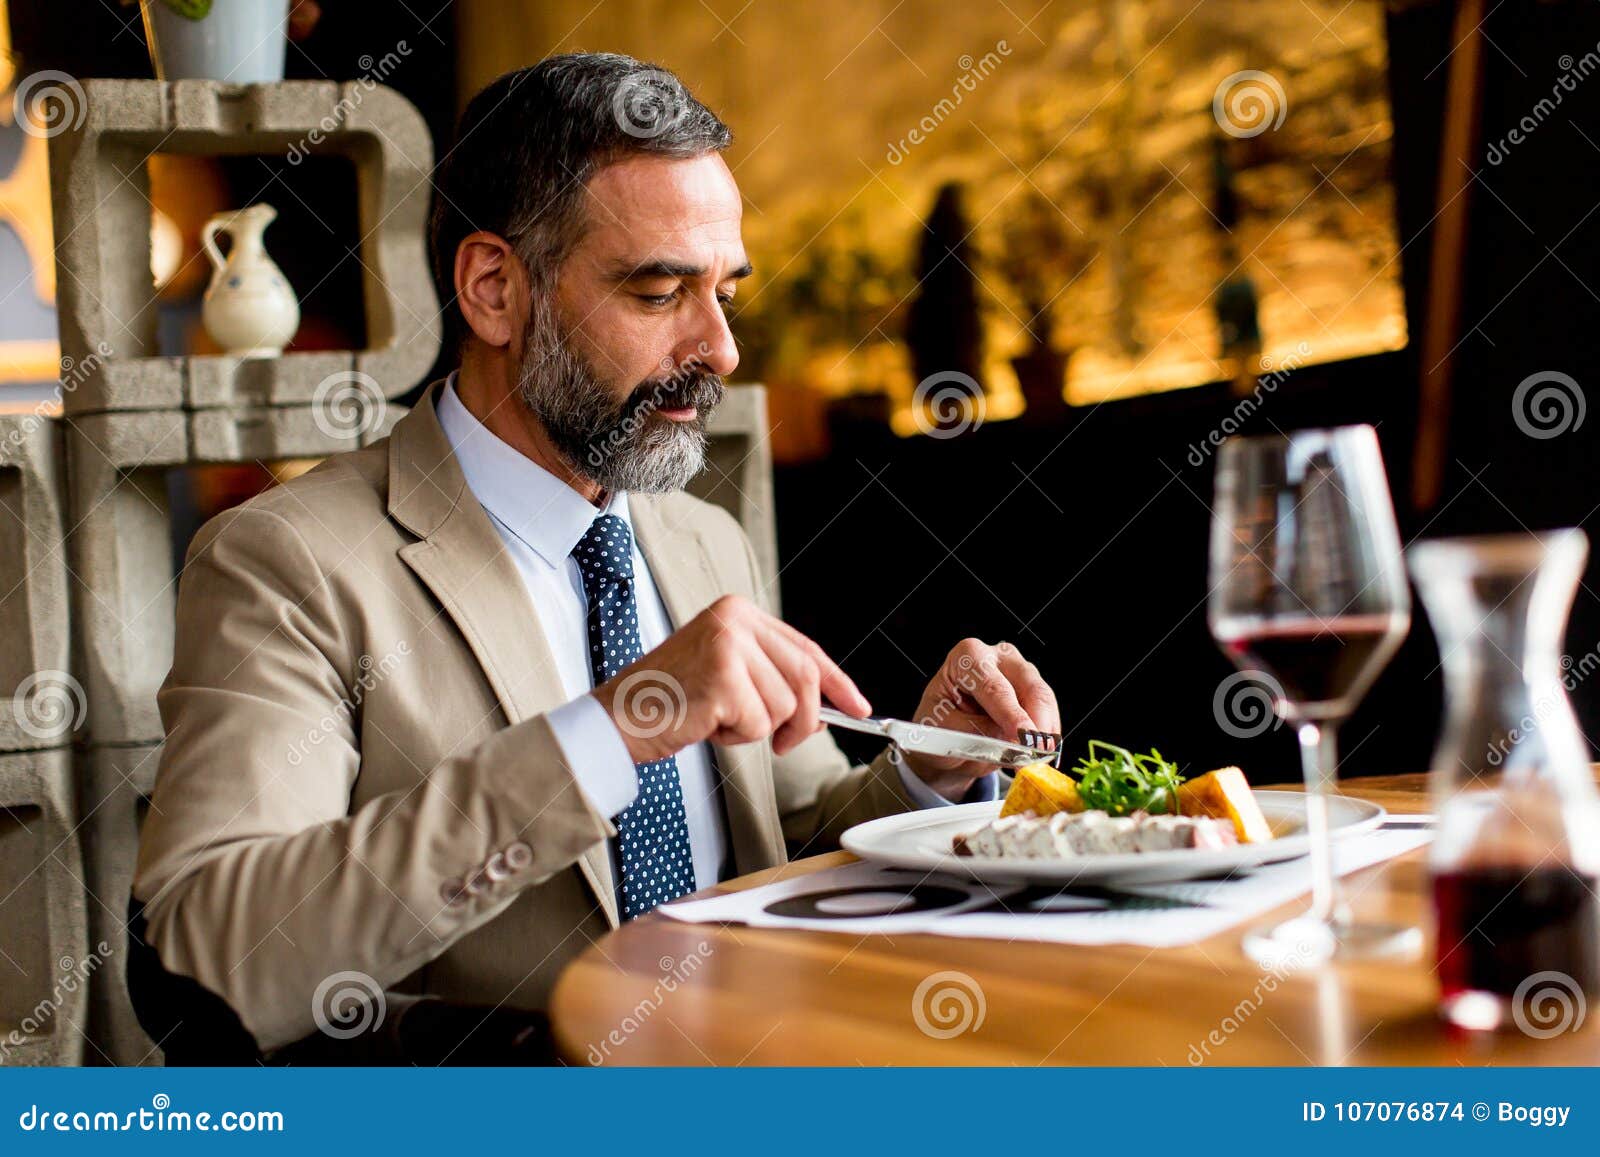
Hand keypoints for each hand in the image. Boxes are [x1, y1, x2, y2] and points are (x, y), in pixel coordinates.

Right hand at [591, 595, 870, 763]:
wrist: (619, 717)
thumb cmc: (669, 700)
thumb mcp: (729, 675)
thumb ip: (772, 678)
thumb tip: (823, 707)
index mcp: (738, 612)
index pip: (805, 648)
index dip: (837, 682)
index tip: (857, 705)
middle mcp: (735, 619)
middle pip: (806, 678)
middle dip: (804, 719)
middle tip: (783, 742)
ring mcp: (729, 645)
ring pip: (785, 706)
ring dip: (757, 729)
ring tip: (718, 718)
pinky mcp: (722, 677)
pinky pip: (758, 723)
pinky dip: (736, 737)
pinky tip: (706, 723)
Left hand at [900, 639, 1059, 800]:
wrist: (944, 736)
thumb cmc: (939, 727)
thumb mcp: (945, 733)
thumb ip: (977, 735)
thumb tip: (1011, 743)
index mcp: (966, 657)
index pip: (993, 687)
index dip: (1011, 714)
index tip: (1022, 737)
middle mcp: (997, 656)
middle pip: (1029, 686)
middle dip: (1036, 722)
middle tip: (1036, 753)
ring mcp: (1019, 670)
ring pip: (1044, 700)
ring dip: (1043, 732)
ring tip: (1034, 758)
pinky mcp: (1034, 689)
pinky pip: (1049, 713)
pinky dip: (1046, 735)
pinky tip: (1038, 753)